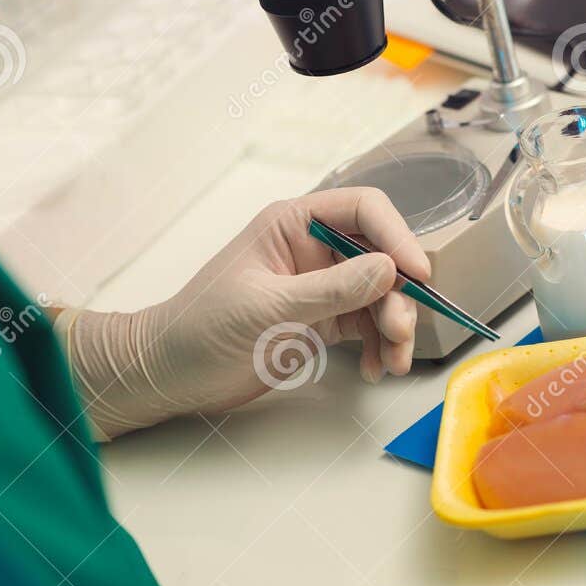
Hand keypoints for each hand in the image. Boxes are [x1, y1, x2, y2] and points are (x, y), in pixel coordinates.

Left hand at [57, 188, 428, 437]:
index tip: (417, 274)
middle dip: (399, 294)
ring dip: (394, 326)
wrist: (169, 374)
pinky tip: (374, 369)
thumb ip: (331, 290)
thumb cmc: (201, 329)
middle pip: (381, 256)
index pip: (363, 211)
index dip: (397, 236)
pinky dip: (378, 345)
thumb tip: (388, 269)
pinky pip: (367, 324)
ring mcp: (320, 285)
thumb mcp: (267, 308)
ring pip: (381, 294)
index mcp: (293, 224)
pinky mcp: (321, 319)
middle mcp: (312, 248)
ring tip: (391, 363)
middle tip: (399, 334)